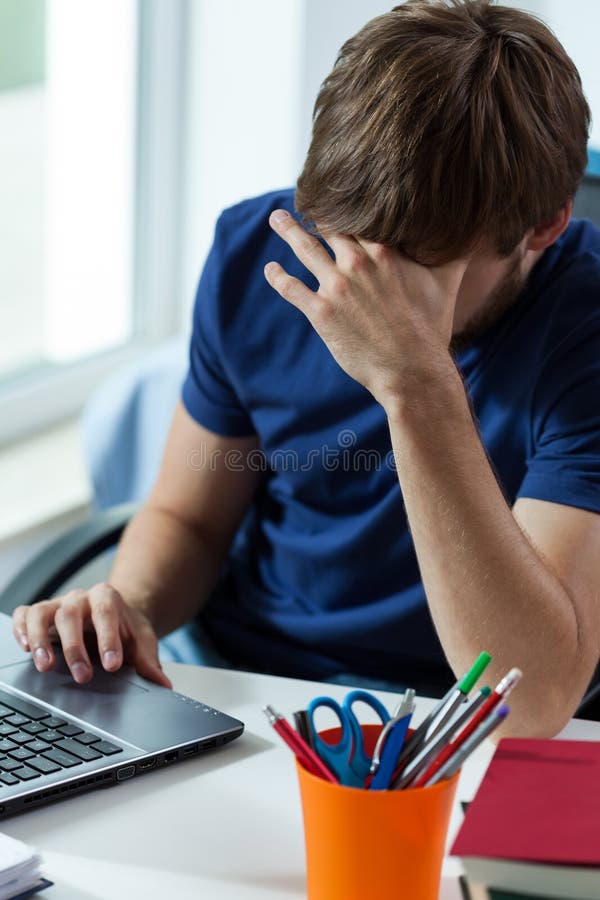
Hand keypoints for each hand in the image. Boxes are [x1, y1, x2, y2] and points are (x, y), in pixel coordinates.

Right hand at [12, 583, 172, 688]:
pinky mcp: (41, 613)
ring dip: (41, 639)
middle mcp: (80, 598)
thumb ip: (149, 660)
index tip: (112, 665)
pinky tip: (25, 649)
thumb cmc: (126, 628)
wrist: (114, 612)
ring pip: (43, 613)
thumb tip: (162, 684)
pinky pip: (25, 615)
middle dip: (75, 648)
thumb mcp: (142, 640)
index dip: (108, 638)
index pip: (106, 613)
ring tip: (45, 666)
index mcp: (107, 597)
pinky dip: (21, 629)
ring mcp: (58, 604)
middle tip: (83, 676)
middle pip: (71, 614)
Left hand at [264, 210, 467, 409]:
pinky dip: (278, 277)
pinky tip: (271, 270)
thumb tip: (478, 234)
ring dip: (288, 232)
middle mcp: (357, 263)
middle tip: (300, 202)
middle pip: (328, 228)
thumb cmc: (431, 330)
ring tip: (276, 219)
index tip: (335, 196)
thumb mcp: (446, 285)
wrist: (412, 371)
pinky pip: (292, 288)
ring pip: (304, 250)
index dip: (346, 207)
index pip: (358, 218)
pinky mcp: (321, 313)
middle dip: (313, 213)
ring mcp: (336, 287)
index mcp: (385, 251)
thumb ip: (456, 255)